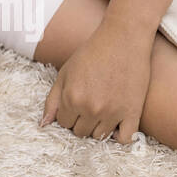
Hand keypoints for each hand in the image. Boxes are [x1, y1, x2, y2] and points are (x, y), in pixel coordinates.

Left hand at [41, 16, 152, 142]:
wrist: (123, 38)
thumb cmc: (92, 52)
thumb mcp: (65, 73)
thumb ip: (52, 100)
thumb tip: (44, 125)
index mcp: (72, 98)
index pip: (63, 123)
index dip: (68, 113)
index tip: (76, 102)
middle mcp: (91, 108)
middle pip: (80, 132)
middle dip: (81, 121)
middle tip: (90, 104)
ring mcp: (112, 112)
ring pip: (99, 137)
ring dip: (98, 127)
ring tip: (102, 110)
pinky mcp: (132, 112)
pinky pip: (125, 139)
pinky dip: (119, 136)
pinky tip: (116, 125)